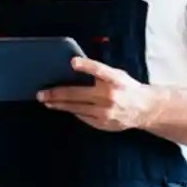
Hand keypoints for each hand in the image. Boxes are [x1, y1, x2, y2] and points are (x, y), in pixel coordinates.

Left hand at [37, 57, 164, 131]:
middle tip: (41, 94)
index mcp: (116, 80)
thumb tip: (74, 69)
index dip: (87, 66)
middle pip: (78, 94)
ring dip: (59, 105)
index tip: (73, 62)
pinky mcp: (103, 124)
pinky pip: (83, 117)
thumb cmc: (127, 87)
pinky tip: (63, 107)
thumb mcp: (118, 75)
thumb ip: (100, 73)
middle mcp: (110, 96)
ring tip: (47, 101)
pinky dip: (73, 111)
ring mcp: (105, 112)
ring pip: (76, 108)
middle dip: (56, 94)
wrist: (145, 109)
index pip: (100, 70)